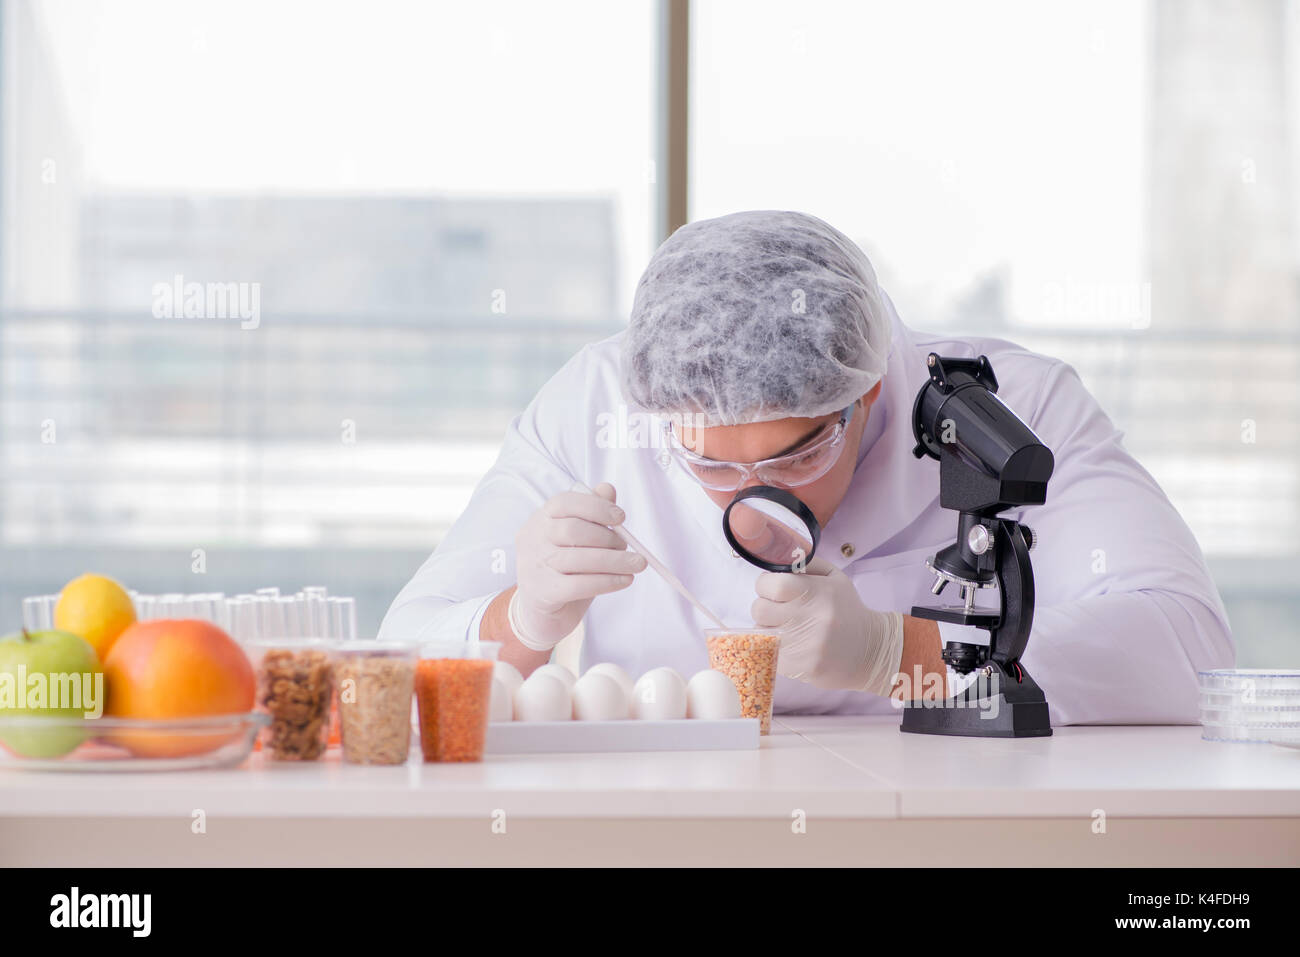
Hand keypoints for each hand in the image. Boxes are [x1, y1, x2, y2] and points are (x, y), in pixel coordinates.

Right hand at [511, 482, 646, 649]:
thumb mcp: (577, 540)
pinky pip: (580, 585)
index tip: (621, 517)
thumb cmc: (564, 570)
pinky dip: (608, 582)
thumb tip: (607, 489)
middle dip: (607, 538)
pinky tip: (625, 580)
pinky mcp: (543, 593)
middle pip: (572, 531)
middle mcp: (533, 539)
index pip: (563, 502)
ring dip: (615, 561)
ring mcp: (535, 566)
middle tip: (628, 547)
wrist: (541, 613)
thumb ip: (591, 514)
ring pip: (579, 559)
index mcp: (540, 519)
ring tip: (637, 564)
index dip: (595, 507)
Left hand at [750, 556, 903, 693]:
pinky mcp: (801, 668)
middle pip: (760, 609)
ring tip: (785, 627)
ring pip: (761, 633)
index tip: (771, 588)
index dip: (765, 585)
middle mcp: (811, 619)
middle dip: (764, 606)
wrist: (871, 650)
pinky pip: (769, 653)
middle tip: (777, 608)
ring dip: (767, 628)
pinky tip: (790, 643)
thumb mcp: (834, 578)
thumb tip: (777, 559)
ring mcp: (805, 646)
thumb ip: (806, 564)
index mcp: (817, 593)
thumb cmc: (847, 610)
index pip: (772, 585)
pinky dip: (774, 647)